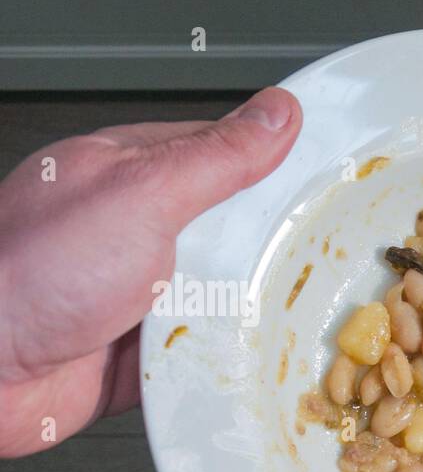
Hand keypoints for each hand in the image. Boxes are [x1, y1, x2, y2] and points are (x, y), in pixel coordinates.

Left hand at [0, 88, 301, 457]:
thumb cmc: (30, 274)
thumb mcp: (140, 195)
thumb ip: (215, 157)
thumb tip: (277, 113)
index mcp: (134, 172)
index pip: (231, 155)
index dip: (286, 169)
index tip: (342, 182)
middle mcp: (140, 231)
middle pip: (239, 233)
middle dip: (277, 251)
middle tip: (326, 261)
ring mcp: (143, 292)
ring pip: (230, 296)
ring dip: (255, 310)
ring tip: (293, 314)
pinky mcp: (147, 351)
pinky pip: (211, 350)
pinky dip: (229, 357)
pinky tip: (252, 357)